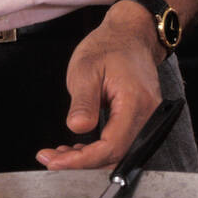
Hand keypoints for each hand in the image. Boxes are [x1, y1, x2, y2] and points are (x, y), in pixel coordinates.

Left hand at [36, 0, 164, 169]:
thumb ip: (83, 101)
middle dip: (80, 163)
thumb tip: (77, 128)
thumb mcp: (86, 69)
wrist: (130, 35)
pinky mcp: (139, 120)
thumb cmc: (109, 47)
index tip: (55, 161)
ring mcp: (146, 119)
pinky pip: (118, 143)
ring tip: (58, 153)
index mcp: (134, 102)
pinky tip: (75, 146)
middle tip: (50, 159)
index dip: (82, 160)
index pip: (111, 146)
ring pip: (116, 153)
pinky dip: (96, 150)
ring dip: (86, 158)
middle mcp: (147, 115)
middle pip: (114, 155)